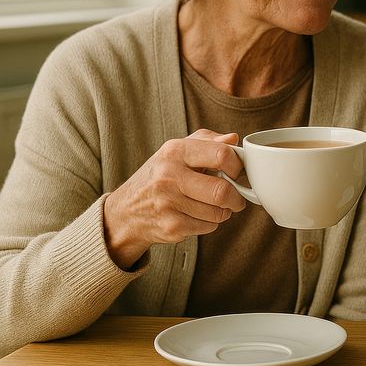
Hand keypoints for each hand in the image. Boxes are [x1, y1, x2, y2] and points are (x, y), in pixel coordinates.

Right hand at [103, 129, 246, 268]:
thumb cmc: (161, 175)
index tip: (237, 171)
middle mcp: (169, 176)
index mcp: (175, 151)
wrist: (127, 210)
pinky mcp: (171, 226)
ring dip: (224, 211)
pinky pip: (209, 226)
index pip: (221, 155)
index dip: (237, 165)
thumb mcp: (179, 150)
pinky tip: (199, 214)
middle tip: (236, 196)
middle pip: (222, 191)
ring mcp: (168, 203)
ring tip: (215, 205)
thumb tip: (233, 138)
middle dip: (237, 196)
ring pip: (219, 212)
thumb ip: (208, 141)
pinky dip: (211, 222)